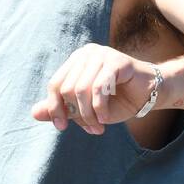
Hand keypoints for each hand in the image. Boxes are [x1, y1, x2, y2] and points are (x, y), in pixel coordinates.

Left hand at [30, 43, 161, 133]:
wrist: (150, 95)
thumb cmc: (118, 101)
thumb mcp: (85, 109)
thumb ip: (60, 108)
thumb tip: (33, 113)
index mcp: (76, 61)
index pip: (55, 85)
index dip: (54, 108)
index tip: (62, 127)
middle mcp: (86, 54)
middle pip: (66, 89)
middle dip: (77, 115)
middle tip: (90, 129)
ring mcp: (101, 54)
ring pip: (81, 90)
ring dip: (89, 115)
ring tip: (98, 127)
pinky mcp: (116, 61)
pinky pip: (98, 88)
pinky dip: (99, 108)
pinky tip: (105, 119)